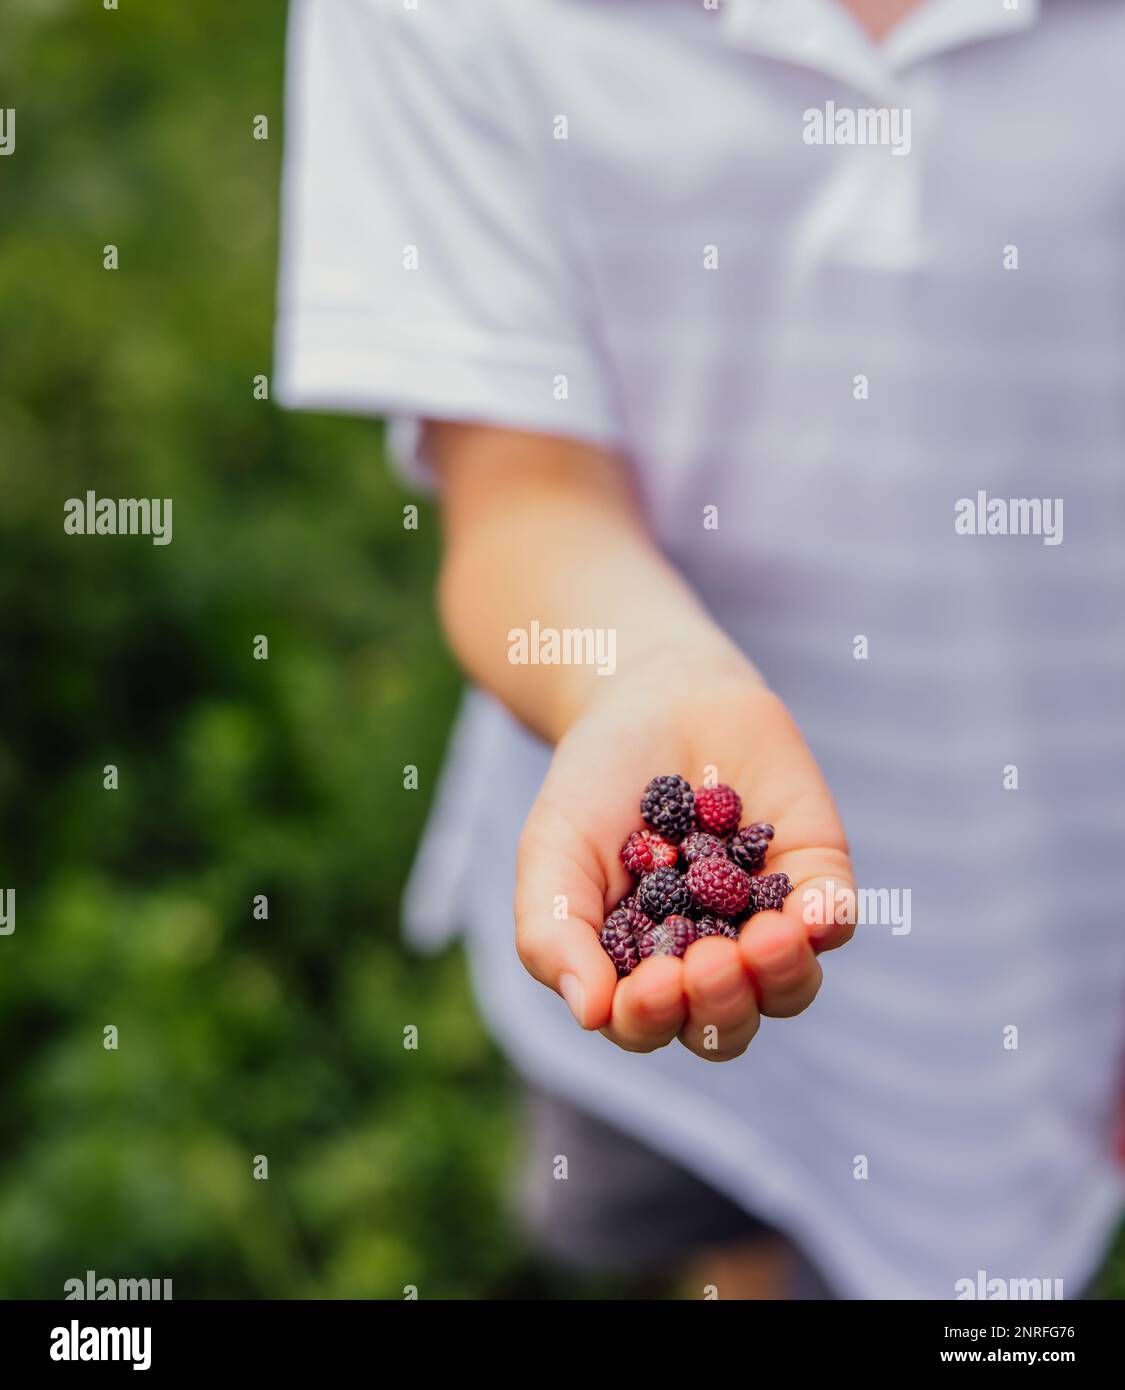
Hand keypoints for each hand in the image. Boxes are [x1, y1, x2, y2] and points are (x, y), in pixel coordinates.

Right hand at [515, 659, 855, 1060]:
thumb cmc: (593, 784)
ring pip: (789, 988)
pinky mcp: (815, 877)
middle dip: (720, 1006)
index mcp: (636, 969)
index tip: (652, 983)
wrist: (654, 696)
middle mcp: (706, 961)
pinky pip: (835, 921)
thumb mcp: (552, 851)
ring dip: (780, 977)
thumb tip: (591, 1013)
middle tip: (708, 963)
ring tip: (764, 938)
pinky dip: (826, 923)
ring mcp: (765, 922)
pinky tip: (810, 909)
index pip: (647, 1024)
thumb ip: (554, 931)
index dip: (650, 1017)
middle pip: (725, 1025)